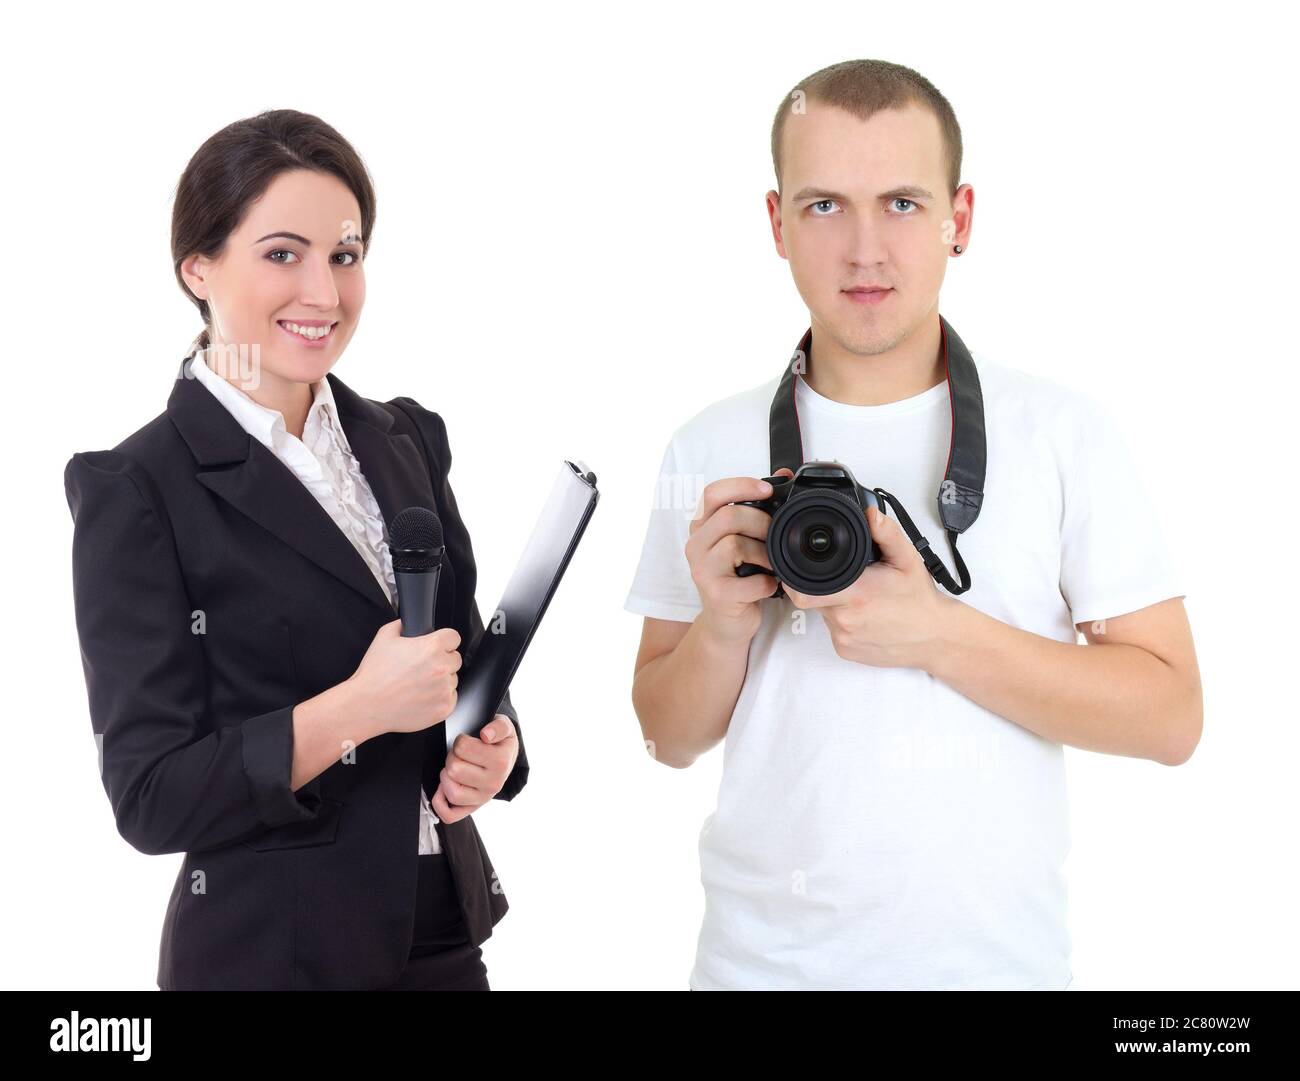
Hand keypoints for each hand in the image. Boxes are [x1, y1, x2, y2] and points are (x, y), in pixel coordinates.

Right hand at [347, 619, 460, 737]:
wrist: (366, 705)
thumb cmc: (374, 675)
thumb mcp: (383, 638)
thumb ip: (401, 625)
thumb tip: (407, 624)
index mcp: (431, 647)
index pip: (454, 637)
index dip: (444, 641)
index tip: (439, 647)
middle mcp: (441, 668)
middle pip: (455, 659)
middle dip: (442, 661)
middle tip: (422, 668)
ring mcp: (444, 690)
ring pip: (453, 679)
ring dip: (441, 680)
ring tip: (418, 684)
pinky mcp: (444, 708)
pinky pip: (451, 698)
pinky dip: (439, 698)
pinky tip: (421, 696)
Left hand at [432, 713, 518, 822]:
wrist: (506, 758)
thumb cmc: (499, 742)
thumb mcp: (504, 727)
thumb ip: (498, 727)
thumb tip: (486, 735)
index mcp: (501, 762)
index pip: (462, 748)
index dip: (460, 740)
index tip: (466, 740)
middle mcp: (494, 784)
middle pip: (454, 770)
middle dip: (452, 757)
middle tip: (459, 755)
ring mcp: (483, 799)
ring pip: (451, 792)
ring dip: (446, 777)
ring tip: (454, 768)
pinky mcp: (472, 808)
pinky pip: (449, 815)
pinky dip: (440, 802)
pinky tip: (444, 787)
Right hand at [686, 467, 794, 644]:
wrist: (727, 622)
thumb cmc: (739, 577)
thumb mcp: (744, 539)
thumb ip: (758, 509)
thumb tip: (785, 474)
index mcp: (703, 527)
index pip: (712, 493)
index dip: (741, 485)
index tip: (768, 490)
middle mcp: (696, 545)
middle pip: (729, 516)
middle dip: (761, 522)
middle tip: (775, 536)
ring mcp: (701, 570)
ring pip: (736, 544)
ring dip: (765, 554)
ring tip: (771, 565)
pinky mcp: (715, 594)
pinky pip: (749, 581)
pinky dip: (766, 583)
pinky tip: (767, 586)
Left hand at [783, 503, 952, 670]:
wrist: (935, 638)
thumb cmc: (920, 601)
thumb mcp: (907, 559)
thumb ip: (886, 533)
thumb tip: (869, 513)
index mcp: (855, 594)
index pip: (803, 591)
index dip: (795, 578)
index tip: (800, 569)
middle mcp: (845, 620)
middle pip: (813, 598)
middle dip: (823, 587)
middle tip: (847, 581)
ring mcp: (844, 639)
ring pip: (824, 614)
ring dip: (835, 604)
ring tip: (862, 599)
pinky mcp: (846, 652)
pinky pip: (834, 632)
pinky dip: (843, 622)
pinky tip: (864, 616)